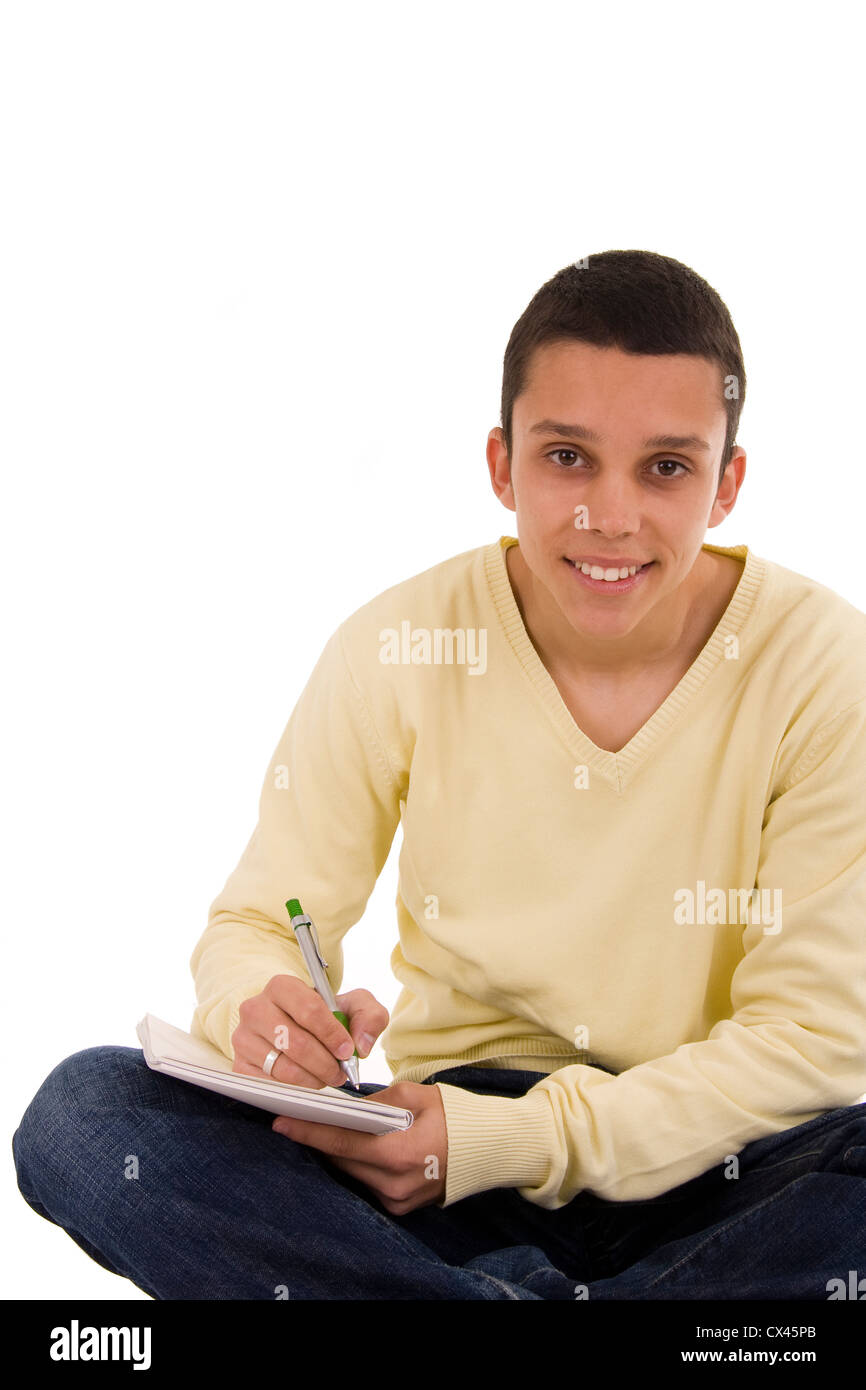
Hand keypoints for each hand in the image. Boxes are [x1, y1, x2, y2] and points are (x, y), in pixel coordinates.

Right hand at [231, 975, 388, 1088]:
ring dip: (312, 1079)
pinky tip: (307, 1084)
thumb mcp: (353, 1006)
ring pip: (283, 1068)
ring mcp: (242, 1038)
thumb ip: (369, 1016)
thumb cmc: (325, 1016)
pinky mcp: (239, 1066)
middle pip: (295, 1043)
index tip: (348, 1051)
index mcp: (282, 986)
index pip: (309, 1010)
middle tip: (340, 1073)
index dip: (332, 1034)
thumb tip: (361, 1045)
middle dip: (325, 1063)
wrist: (294, 1027)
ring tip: (326, 1078)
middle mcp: (255, 1008)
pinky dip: (294, 1090)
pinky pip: (269, 1086)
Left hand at [272, 1080, 447, 1214]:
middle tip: (297, 1117)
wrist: (489, 1148)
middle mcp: (394, 1184)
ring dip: (338, 1151)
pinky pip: (366, 1182)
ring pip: (351, 1173)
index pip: (342, 1143)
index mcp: (399, 1154)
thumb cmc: (453, 1115)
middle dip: (320, 1139)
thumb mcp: (415, 1095)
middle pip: (341, 1160)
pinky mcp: (399, 1207)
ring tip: (324, 1127)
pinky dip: (357, 1163)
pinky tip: (354, 1146)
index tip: (281, 1122)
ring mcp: (397, 1200)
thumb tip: (344, 1108)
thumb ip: (375, 1103)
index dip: (309, 1133)